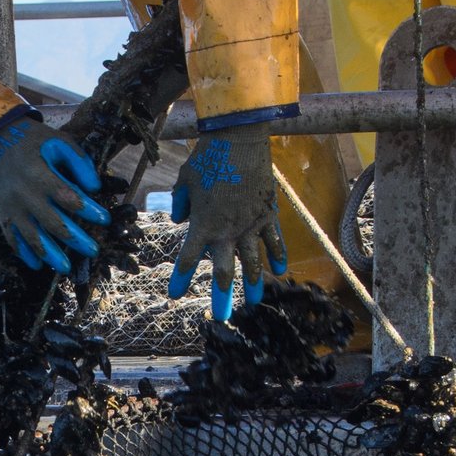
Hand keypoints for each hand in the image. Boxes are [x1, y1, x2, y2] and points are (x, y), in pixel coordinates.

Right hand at [0, 114, 107, 274]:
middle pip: (52, 223)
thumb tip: (95, 187)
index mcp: (40, 174)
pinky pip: (13, 239)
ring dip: (50, 255)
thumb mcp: (58, 142)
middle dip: (75, 239)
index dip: (87, 209)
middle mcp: (25, 195)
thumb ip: (78, 161)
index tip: (105, 219)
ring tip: (66, 268)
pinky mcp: (3, 216)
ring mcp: (12, 208)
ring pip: (32, 237)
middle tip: (93, 251)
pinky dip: (25, 254)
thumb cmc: (33, 143)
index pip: (67, 196)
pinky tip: (38, 266)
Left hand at [168, 123, 287, 320]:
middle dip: (220, 297)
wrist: (240, 137)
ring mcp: (251, 224)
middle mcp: (227, 230)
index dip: (180, 278)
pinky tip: (281, 272)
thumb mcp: (185, 180)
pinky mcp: (268, 214)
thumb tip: (178, 219)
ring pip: (253, 262)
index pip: (187, 259)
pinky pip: (275, 240)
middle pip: (223, 271)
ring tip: (253, 302)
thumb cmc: (208, 156)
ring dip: (253, 283)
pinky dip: (278, 256)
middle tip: (220, 318)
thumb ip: (179, 203)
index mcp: (203, 224)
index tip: (174, 294)